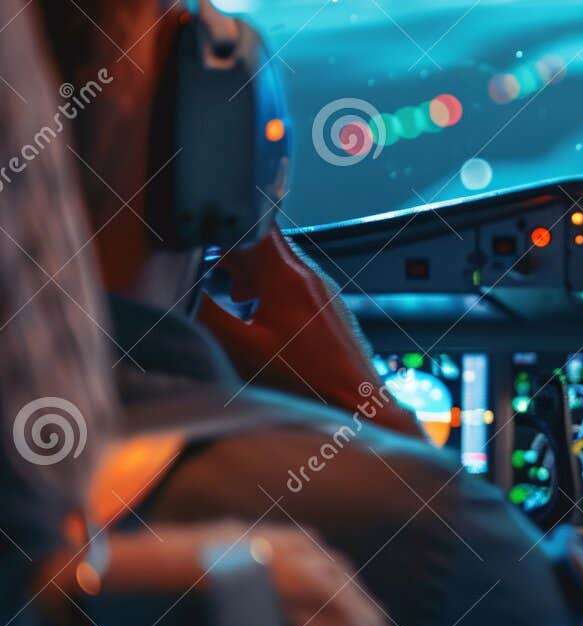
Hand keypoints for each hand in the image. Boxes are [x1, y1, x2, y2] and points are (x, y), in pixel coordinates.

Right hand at [198, 226, 421, 437]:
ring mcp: (322, 291)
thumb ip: (206, 313)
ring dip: (246, 270)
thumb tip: (180, 286)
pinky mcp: (328, 308)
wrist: (358, 404)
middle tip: (198, 259)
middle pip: (262, 243)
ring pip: (276, 264)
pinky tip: (253, 311)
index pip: (254, 225)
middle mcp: (309, 275)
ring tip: (223, 288)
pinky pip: (291, 284)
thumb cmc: (307, 382)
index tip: (196, 226)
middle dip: (228, 248)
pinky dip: (265, 288)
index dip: (222, 221)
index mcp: (287, 276)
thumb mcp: (243, 349)